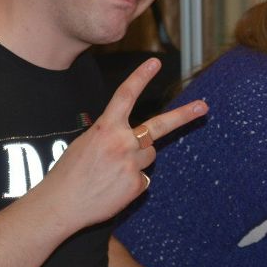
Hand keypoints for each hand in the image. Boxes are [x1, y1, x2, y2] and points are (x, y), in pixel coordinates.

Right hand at [40, 57, 207, 227]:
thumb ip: (109, 135)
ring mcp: (132, 163)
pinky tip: (112, 188)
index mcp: (105, 127)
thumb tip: (131, 140)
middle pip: (159, 125)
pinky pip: (142, 179)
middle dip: (184, 115)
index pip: (126, 95)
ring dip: (136, 160)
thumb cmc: (69, 173)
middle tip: (203, 107)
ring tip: (111, 173)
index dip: (141, 77)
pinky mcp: (137, 184)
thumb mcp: (85, 143)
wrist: (62, 203)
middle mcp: (122, 142)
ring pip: (148, 155)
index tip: (155, 63)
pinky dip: (130, 183)